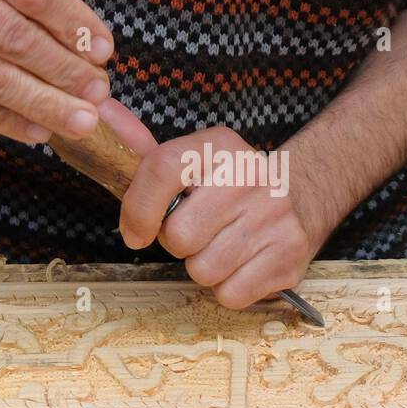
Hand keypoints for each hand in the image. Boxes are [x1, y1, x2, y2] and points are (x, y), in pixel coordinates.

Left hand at [114, 119, 327, 308]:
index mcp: (220, 146)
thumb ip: (146, 148)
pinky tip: (243, 264)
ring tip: (223, 245)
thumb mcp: (197, 158)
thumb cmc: (232, 185)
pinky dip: (230, 288)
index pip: (162, 168)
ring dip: (205, 266)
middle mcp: (250, 177)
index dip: (138, 208)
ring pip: (203, 270)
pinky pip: (230, 294)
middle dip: (179, 243)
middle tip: (198, 232)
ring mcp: (274, 219)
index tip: (135, 232)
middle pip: (179, 236)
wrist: (305, 195)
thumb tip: (100, 113)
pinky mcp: (289, 258)